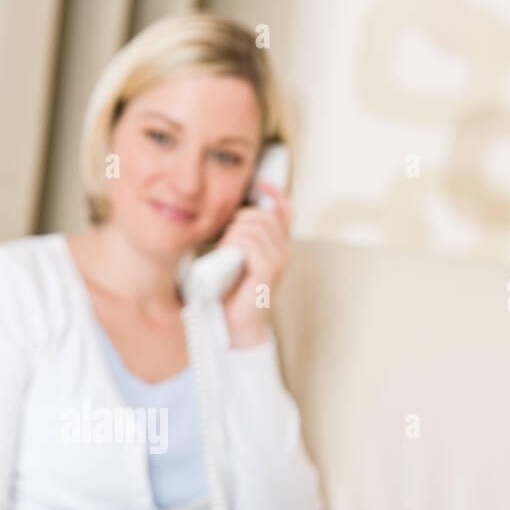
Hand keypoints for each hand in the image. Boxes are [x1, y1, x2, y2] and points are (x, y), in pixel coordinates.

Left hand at [218, 179, 292, 347]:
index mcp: (278, 247)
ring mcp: (278, 261)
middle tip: (226, 240)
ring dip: (233, 234)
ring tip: (225, 252)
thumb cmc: (231, 294)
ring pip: (255, 227)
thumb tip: (233, 218)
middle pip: (265, 215)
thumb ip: (240, 239)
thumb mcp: (234, 259)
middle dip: (241, 220)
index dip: (274, 194)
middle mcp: (283, 252)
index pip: (284, 211)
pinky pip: (250, 243)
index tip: (258, 182)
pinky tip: (228, 256)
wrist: (234, 326)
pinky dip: (235, 244)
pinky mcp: (268, 271)